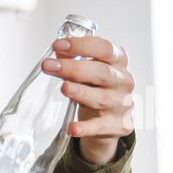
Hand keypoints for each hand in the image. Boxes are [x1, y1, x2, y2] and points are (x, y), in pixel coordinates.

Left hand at [41, 35, 135, 165]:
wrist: (112, 121)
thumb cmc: (97, 89)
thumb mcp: (88, 72)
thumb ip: (74, 61)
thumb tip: (57, 52)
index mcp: (118, 62)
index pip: (104, 49)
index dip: (82, 46)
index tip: (58, 45)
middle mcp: (123, 81)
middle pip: (101, 72)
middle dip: (74, 68)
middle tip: (49, 66)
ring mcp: (121, 104)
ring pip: (101, 98)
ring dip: (80, 92)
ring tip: (63, 88)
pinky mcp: (117, 126)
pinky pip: (100, 127)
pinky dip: (86, 128)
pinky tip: (72, 128)